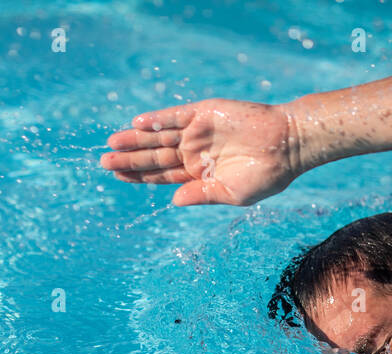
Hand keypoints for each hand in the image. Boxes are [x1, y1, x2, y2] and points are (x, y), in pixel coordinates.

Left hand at [100, 99, 301, 205]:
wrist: (288, 145)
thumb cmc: (266, 175)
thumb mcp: (231, 193)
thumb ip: (201, 194)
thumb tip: (172, 201)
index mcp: (199, 173)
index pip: (161, 175)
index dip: (139, 176)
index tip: (117, 177)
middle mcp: (194, 152)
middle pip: (154, 156)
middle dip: (130, 159)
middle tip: (103, 162)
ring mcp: (198, 131)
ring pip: (159, 135)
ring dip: (136, 139)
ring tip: (112, 143)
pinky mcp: (204, 113)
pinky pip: (175, 115)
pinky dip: (157, 119)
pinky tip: (137, 124)